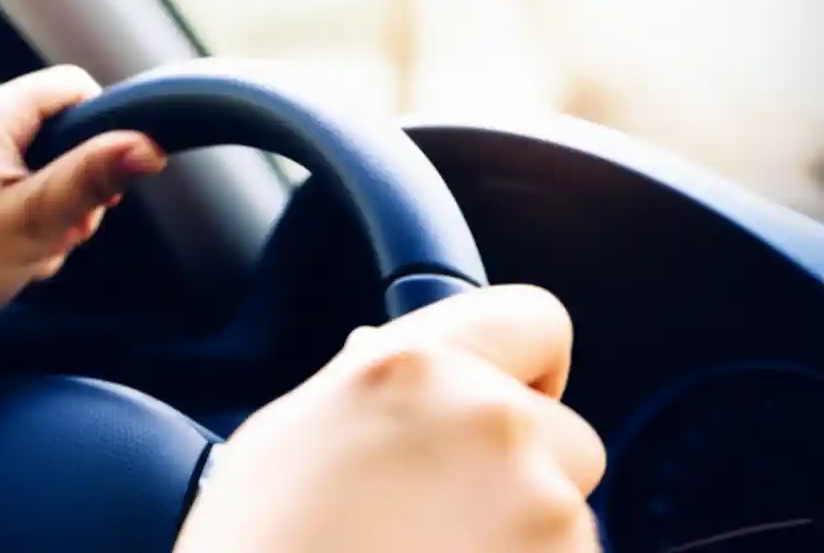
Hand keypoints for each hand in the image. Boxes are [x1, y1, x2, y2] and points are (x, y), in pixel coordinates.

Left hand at [0, 65, 165, 331]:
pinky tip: (14, 258)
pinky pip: (12, 192)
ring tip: (33, 251)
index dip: (103, 130)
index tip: (103, 187)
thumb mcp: (37, 220)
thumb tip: (150, 144)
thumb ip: (94, 177)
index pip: (72, 88)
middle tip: (66, 231)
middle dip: (77, 186)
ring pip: (41, 170)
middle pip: (60, 133)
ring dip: (54, 214)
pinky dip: (26, 224)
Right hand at [176, 285, 605, 552]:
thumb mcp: (281, 442)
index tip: (507, 401)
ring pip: (567, 515)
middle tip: (439, 516)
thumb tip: (382, 347)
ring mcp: (540, 509)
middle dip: (524, 472)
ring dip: (521, 537)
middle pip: (566, 433)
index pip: (535, 319)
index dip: (524, 368)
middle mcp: (487, 421)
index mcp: (409, 369)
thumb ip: (356, 382)